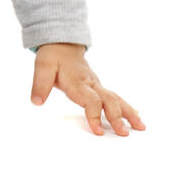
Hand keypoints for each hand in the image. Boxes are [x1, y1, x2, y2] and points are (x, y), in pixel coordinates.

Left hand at [30, 43, 144, 135]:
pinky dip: (127, 108)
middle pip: (109, 100)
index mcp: (78, 81)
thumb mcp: (42, 67)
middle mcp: (92, 83)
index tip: (98, 131)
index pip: (91, 100)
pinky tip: (136, 118)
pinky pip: (116, 98)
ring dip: (129, 113)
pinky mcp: (99, 87)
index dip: (95, 115)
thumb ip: (40, 84)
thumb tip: (36, 102)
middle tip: (124, 134)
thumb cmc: (53, 57)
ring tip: (140, 127)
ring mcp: (98, 85)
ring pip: (117, 98)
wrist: (62, 44)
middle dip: (118, 117)